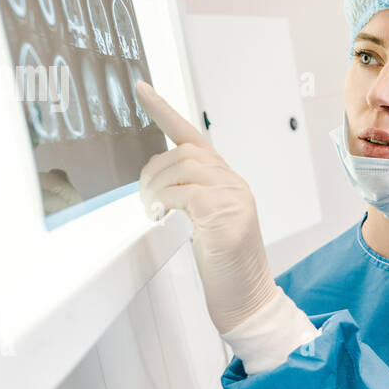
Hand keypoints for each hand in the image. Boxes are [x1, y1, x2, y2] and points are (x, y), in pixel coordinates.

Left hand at [135, 81, 278, 334]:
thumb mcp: (204, 224)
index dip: (165, 111)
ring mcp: (234, 198)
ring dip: (157, 188)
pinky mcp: (227, 216)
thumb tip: (157, 187)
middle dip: (154, 170)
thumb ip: (189, 197)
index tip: (141, 89)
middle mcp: (234, 183)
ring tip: (152, 212)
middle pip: (186, 152)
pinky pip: (186, 193)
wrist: (246, 300)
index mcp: (227, 182)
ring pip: (185, 168)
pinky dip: (167, 203)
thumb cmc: (224, 266)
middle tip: (143, 199)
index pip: (194, 136)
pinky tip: (163, 218)